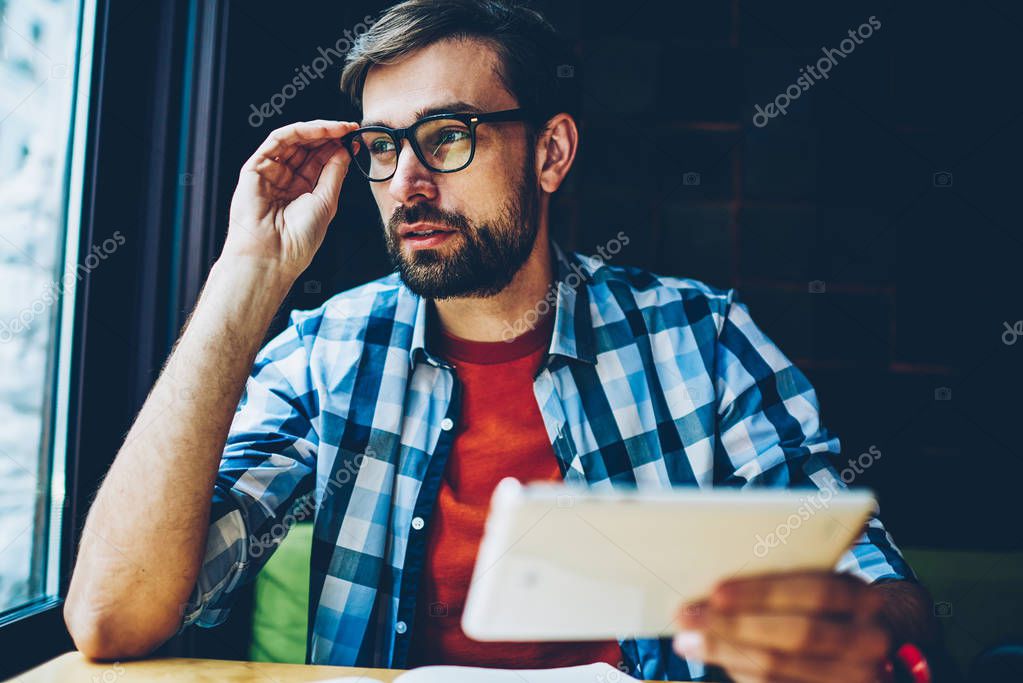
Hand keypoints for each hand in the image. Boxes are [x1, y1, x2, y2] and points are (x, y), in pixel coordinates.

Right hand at [223, 119, 359, 280]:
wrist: (273, 255)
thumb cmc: (297, 239)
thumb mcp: (326, 201)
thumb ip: (334, 172)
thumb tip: (345, 149)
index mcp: (303, 191)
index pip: (320, 161)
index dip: (338, 148)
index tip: (356, 138)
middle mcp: (286, 180)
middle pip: (308, 148)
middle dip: (330, 136)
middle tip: (349, 129)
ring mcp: (270, 172)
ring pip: (294, 140)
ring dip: (318, 130)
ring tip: (339, 128)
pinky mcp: (255, 167)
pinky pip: (277, 140)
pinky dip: (299, 131)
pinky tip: (319, 130)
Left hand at [673, 571, 890, 682]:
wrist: (870, 646)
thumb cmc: (827, 607)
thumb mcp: (819, 585)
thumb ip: (783, 583)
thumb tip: (714, 588)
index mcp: (863, 598)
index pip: (816, 591)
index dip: (765, 591)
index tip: (715, 591)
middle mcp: (868, 640)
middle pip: (798, 634)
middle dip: (735, 625)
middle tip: (687, 616)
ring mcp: (859, 677)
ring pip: (782, 669)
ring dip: (727, 654)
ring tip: (688, 641)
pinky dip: (744, 675)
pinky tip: (719, 662)